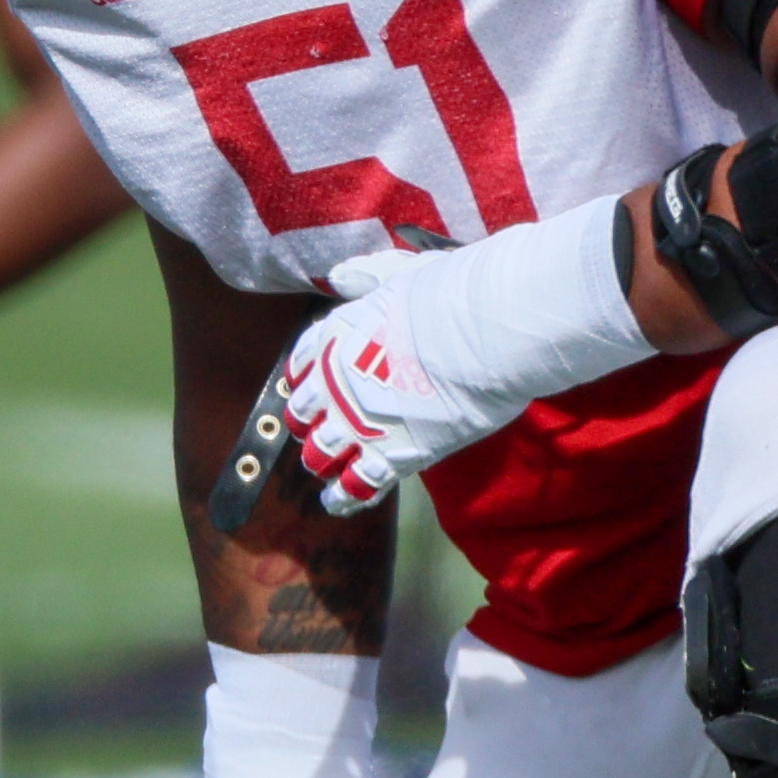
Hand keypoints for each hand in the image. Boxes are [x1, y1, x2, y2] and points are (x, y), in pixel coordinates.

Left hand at [282, 246, 527, 515]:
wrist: (476, 333)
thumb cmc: (445, 295)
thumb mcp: (399, 274)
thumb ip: (367, 277)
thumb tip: (340, 275)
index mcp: (334, 337)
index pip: (301, 364)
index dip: (304, 380)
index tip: (308, 389)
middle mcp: (335, 384)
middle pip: (303, 415)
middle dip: (308, 424)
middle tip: (319, 430)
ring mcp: (359, 424)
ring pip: (321, 455)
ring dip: (322, 462)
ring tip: (325, 470)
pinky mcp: (391, 456)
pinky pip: (357, 486)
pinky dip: (345, 497)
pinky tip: (339, 503)